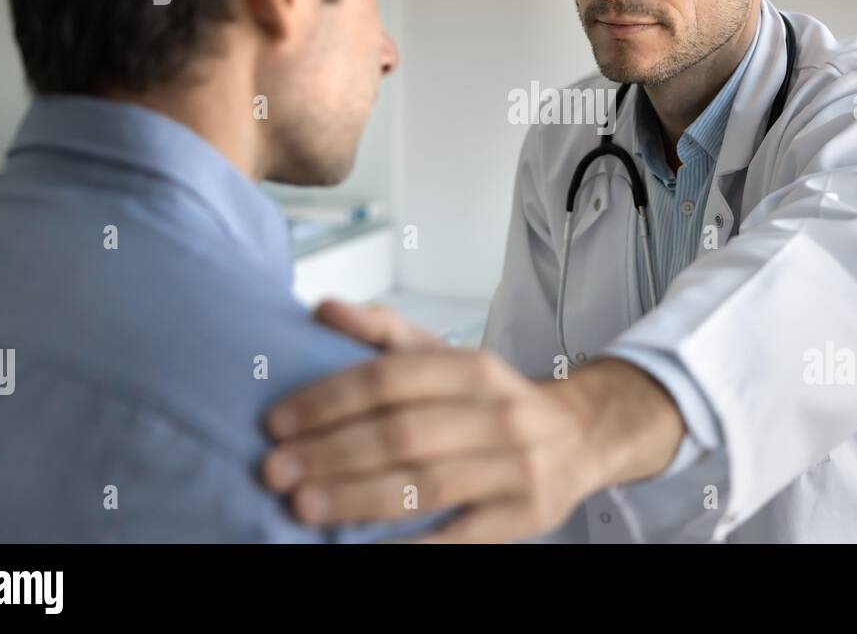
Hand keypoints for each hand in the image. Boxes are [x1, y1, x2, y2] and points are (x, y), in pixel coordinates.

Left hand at [262, 299, 685, 541]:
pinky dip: (410, 544)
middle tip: (276, 470)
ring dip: (357, 497)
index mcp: (474, 368)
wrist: (580, 437)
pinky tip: (361, 548)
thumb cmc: (492, 399)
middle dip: (332, 453)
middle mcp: (498, 413)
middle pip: (403, 433)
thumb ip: (385, 332)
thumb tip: (322, 308)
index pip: (390, 378)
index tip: (277, 421)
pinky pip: (458, 535)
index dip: (329, 399)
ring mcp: (515, 467)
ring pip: (426, 484)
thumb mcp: (448, 356)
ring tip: (303, 506)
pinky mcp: (523, 516)